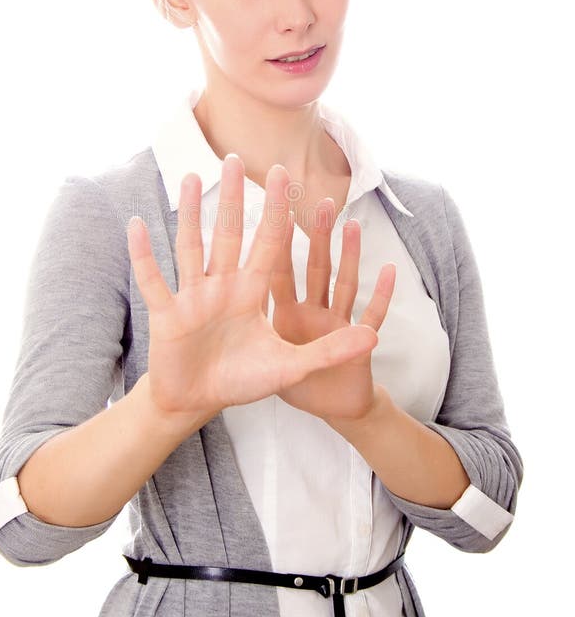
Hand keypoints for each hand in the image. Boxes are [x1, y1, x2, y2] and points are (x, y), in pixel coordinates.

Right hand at [126, 156, 380, 422]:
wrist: (197, 402)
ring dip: (192, 213)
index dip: (277, 212)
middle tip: (236, 157)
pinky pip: (153, 280)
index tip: (286, 177)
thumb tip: (374, 339)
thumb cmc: (240, 380)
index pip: (268, 244)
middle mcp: (222, 286)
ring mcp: (193, 296)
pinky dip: (144, 255)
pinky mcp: (167, 314)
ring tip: (193, 178)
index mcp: (252, 293)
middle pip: (229, 234)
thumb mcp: (290, 366)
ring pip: (192, 247)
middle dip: (233, 198)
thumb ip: (330, 351)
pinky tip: (136, 225)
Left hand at [270, 198, 395, 422]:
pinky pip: (373, 317)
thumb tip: (225, 302)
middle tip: (320, 203)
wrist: (330, 414)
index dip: (279, 241)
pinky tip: (391, 271)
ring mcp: (337, 328)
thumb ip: (249, 332)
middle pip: (317, 269)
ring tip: (353, 225)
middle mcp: (312, 315)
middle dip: (319, 237)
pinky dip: (383, 297)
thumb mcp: (266, 359)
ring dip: (351, 256)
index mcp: (286, 316)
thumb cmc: (285, 386)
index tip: (278, 208)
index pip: (280, 271)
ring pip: (345, 285)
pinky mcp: (358, 347)